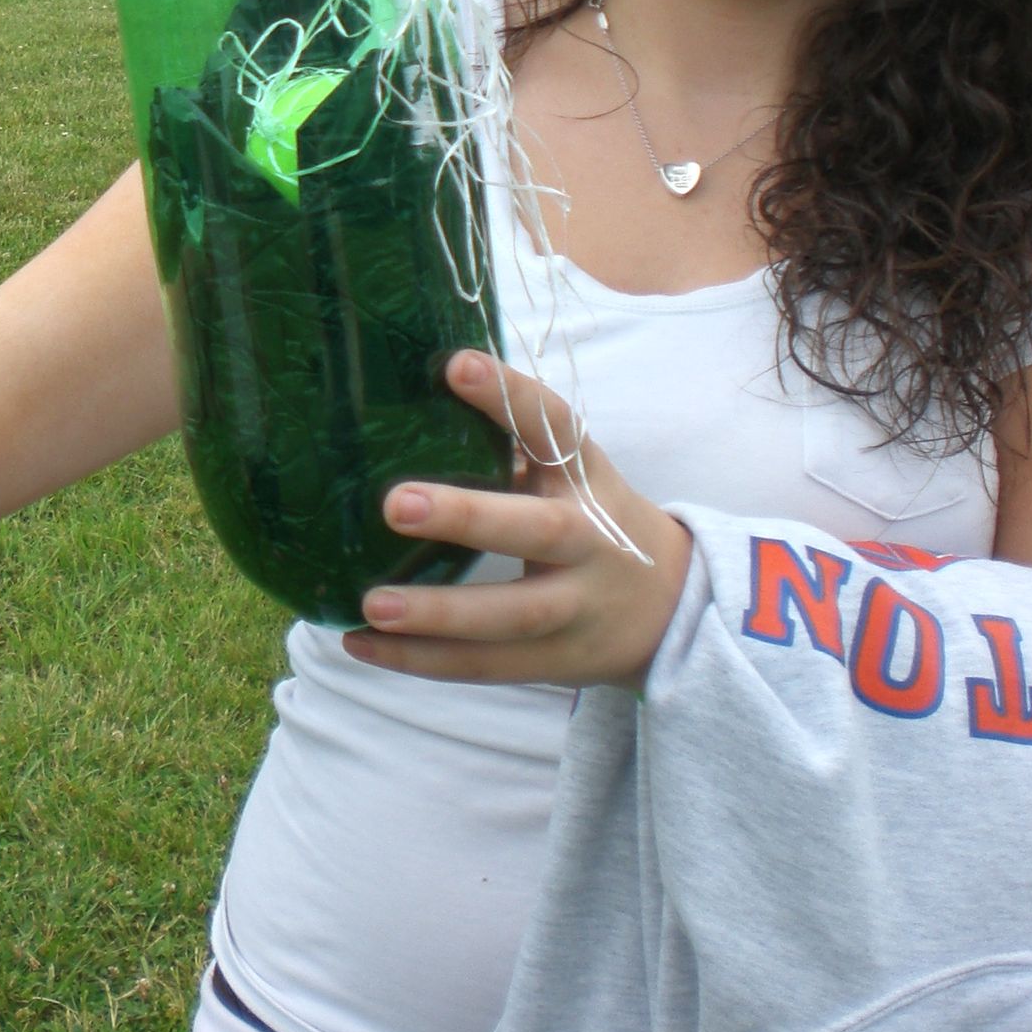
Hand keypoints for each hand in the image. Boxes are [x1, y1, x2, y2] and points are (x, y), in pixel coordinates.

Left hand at [340, 351, 691, 689]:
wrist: (672, 609)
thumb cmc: (590, 520)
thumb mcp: (570, 475)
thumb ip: (511, 443)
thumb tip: (404, 393)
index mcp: (585, 480)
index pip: (554, 427)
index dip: (508, 396)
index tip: (455, 365)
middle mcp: (588, 540)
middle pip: (535, 530)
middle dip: (466, 518)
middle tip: (394, 504)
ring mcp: (576, 608)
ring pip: (509, 617)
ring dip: (437, 614)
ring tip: (371, 604)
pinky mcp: (554, 660)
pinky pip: (485, 666)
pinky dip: (420, 661)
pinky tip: (359, 644)